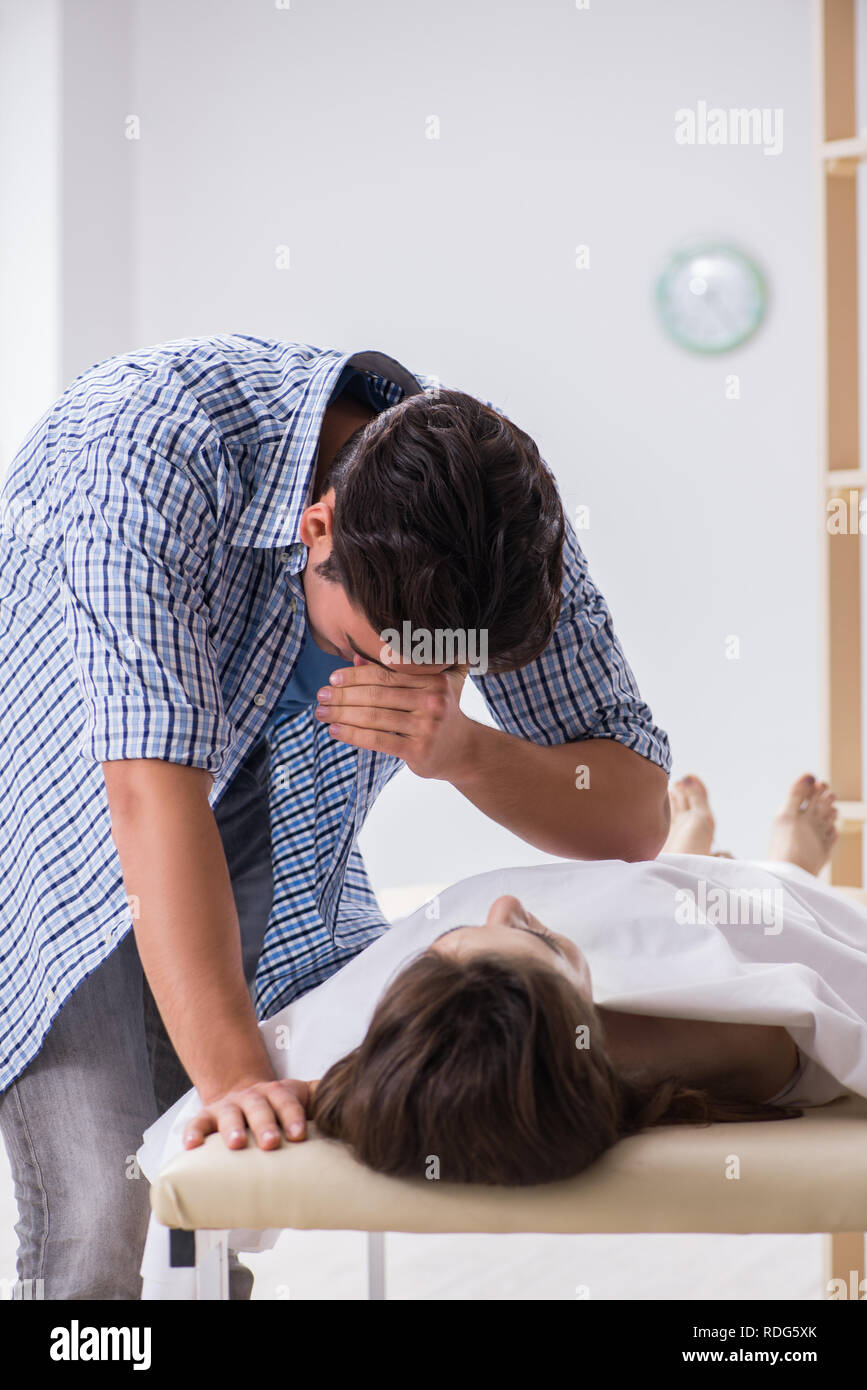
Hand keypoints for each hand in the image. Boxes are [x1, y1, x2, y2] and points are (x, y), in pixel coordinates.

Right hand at [183, 1078, 313, 1151]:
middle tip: (271, 1142)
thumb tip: (354, 1124)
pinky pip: (198, 1123)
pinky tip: (192, 1146)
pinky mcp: (207, 1116)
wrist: (243, 1092)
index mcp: (278, 1093)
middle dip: (266, 1123)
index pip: (288, 1100)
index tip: (299, 1135)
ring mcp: (229, 1106)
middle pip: (260, 1106)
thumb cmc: (277, 1109)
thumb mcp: (299, 1104)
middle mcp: (253, 1097)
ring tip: (237, 1144)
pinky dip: (194, 1133)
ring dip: (233, 1127)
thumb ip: (322, 1109)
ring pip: (229, 1113)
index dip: (294, 1115)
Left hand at [314, 664, 476, 779]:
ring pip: (373, 717)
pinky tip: (334, 730)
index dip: (355, 675)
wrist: (465, 750)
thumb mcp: (427, 687)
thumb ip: (395, 671)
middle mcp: (432, 700)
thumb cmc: (440, 713)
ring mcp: (426, 726)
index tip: (332, 678)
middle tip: (320, 696)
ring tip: (321, 713)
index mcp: (433, 679)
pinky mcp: (418, 750)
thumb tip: (356, 658)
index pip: (385, 674)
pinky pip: (377, 740)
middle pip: (376, 695)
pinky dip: (352, 735)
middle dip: (343, 695)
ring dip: (341, 714)